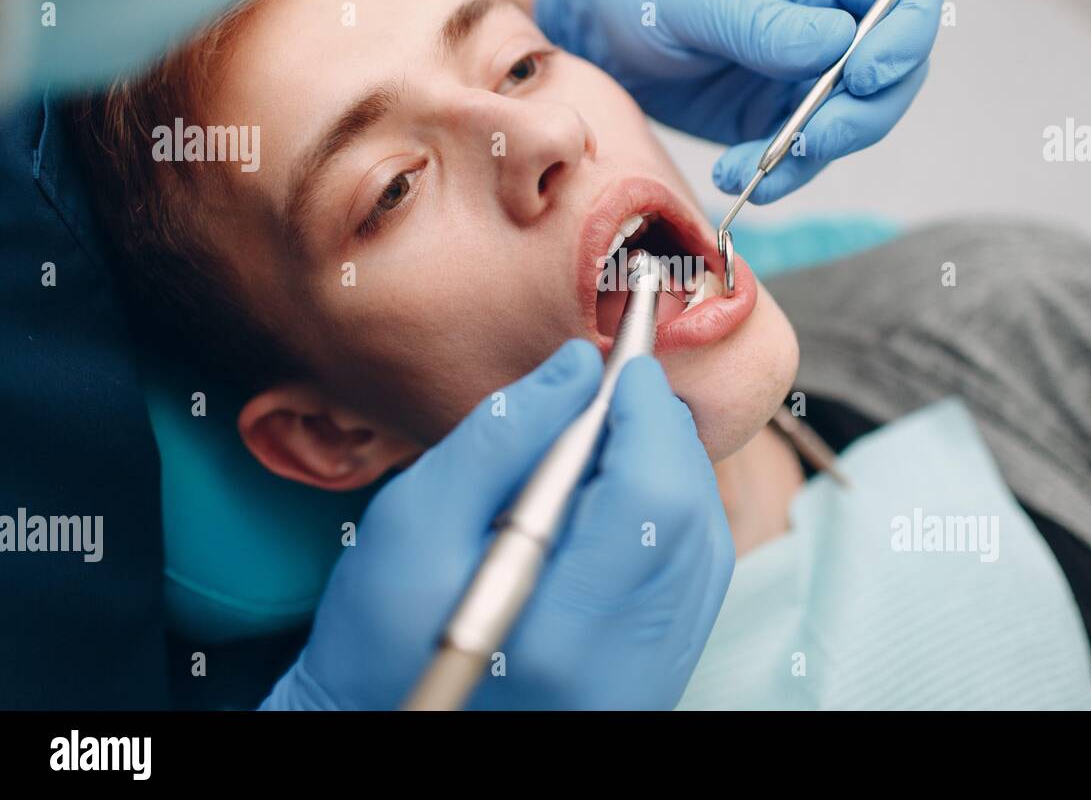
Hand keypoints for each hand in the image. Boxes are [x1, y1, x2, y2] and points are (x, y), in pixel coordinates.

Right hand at [260, 340, 732, 709]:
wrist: (382, 729)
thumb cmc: (379, 636)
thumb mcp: (412, 523)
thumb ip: (499, 438)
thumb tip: (576, 369)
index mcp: (559, 628)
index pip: (649, 494)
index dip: (648, 414)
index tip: (629, 366)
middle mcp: (624, 665)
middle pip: (691, 518)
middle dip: (665, 436)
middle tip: (626, 393)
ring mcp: (647, 679)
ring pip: (705, 548)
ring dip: (674, 474)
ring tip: (623, 437)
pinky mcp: (653, 680)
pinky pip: (695, 584)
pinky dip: (675, 520)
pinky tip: (629, 495)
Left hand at [534, 0, 941, 202]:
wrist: (598, 26)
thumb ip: (770, 24)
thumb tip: (838, 47)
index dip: (905, 37)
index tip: (865, 75)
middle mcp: (830, 18)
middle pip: (894, 73)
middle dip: (860, 116)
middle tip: (810, 139)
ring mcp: (808, 71)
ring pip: (852, 124)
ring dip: (810, 156)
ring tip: (754, 167)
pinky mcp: (777, 115)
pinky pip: (802, 155)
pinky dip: (777, 174)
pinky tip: (739, 176)